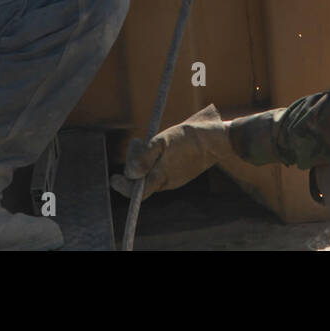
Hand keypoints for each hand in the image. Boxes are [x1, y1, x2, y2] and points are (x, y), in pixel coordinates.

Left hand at [110, 104, 233, 199]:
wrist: (216, 140)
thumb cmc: (188, 138)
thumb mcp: (163, 141)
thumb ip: (145, 157)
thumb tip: (130, 173)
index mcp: (162, 176)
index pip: (138, 192)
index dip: (124, 187)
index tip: (113, 179)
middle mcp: (168, 182)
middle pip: (144, 181)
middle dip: (134, 166)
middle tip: (135, 143)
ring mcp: (176, 179)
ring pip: (153, 175)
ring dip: (145, 162)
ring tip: (145, 141)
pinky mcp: (182, 173)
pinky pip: (163, 171)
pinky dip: (156, 161)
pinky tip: (159, 147)